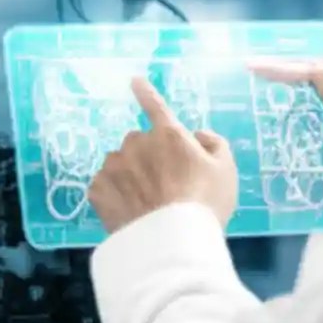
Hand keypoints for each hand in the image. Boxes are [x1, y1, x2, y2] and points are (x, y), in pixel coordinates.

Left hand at [87, 77, 238, 233]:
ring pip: (119, 164)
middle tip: (164, 185)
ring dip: (129, 175)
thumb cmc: (205, 203)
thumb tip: (197, 135)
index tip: (134, 80)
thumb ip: (213, 144)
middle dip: (148, 157)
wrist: (171, 241)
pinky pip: (105, 186)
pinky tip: (129, 211)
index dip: (145, 92)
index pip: (155, 106)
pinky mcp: (97, 189)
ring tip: (146, 202)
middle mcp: (136, 143)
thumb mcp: (225, 170)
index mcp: (168, 135)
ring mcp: (113, 166)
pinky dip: (114, 195)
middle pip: (139, 143)